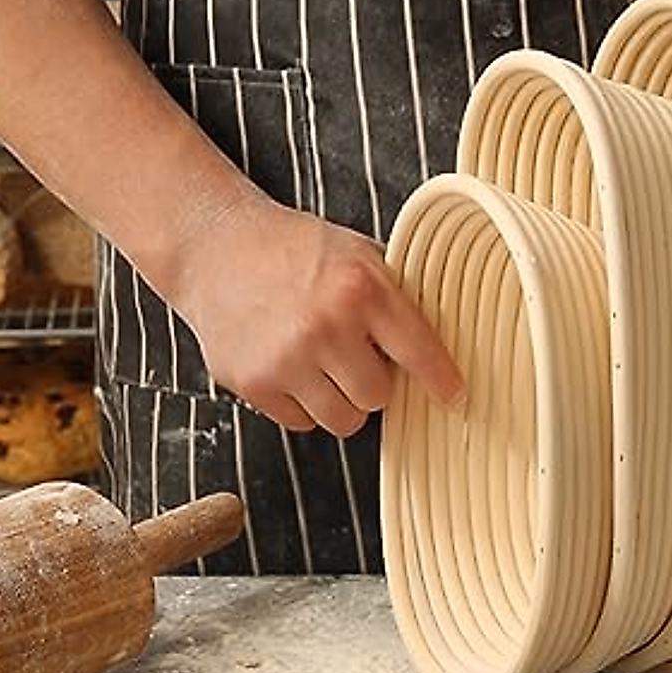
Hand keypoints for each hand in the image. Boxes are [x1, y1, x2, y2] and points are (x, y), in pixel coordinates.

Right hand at [171, 193, 465, 434]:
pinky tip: (292, 365)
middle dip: (373, 381)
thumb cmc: (294, 250)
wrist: (216, 247)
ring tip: (325, 362)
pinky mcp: (253, 382)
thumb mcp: (359, 255)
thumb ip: (397, 298)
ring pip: (344, 420)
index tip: (455, 397)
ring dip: (341, 399)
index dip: (442, 381)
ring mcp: (286, 359)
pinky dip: (303, 404)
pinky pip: (302, 424)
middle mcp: (325, 326)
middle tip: (356, 354)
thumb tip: (444, 345)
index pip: (419, 352)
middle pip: (379, 397)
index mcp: (361, 289)